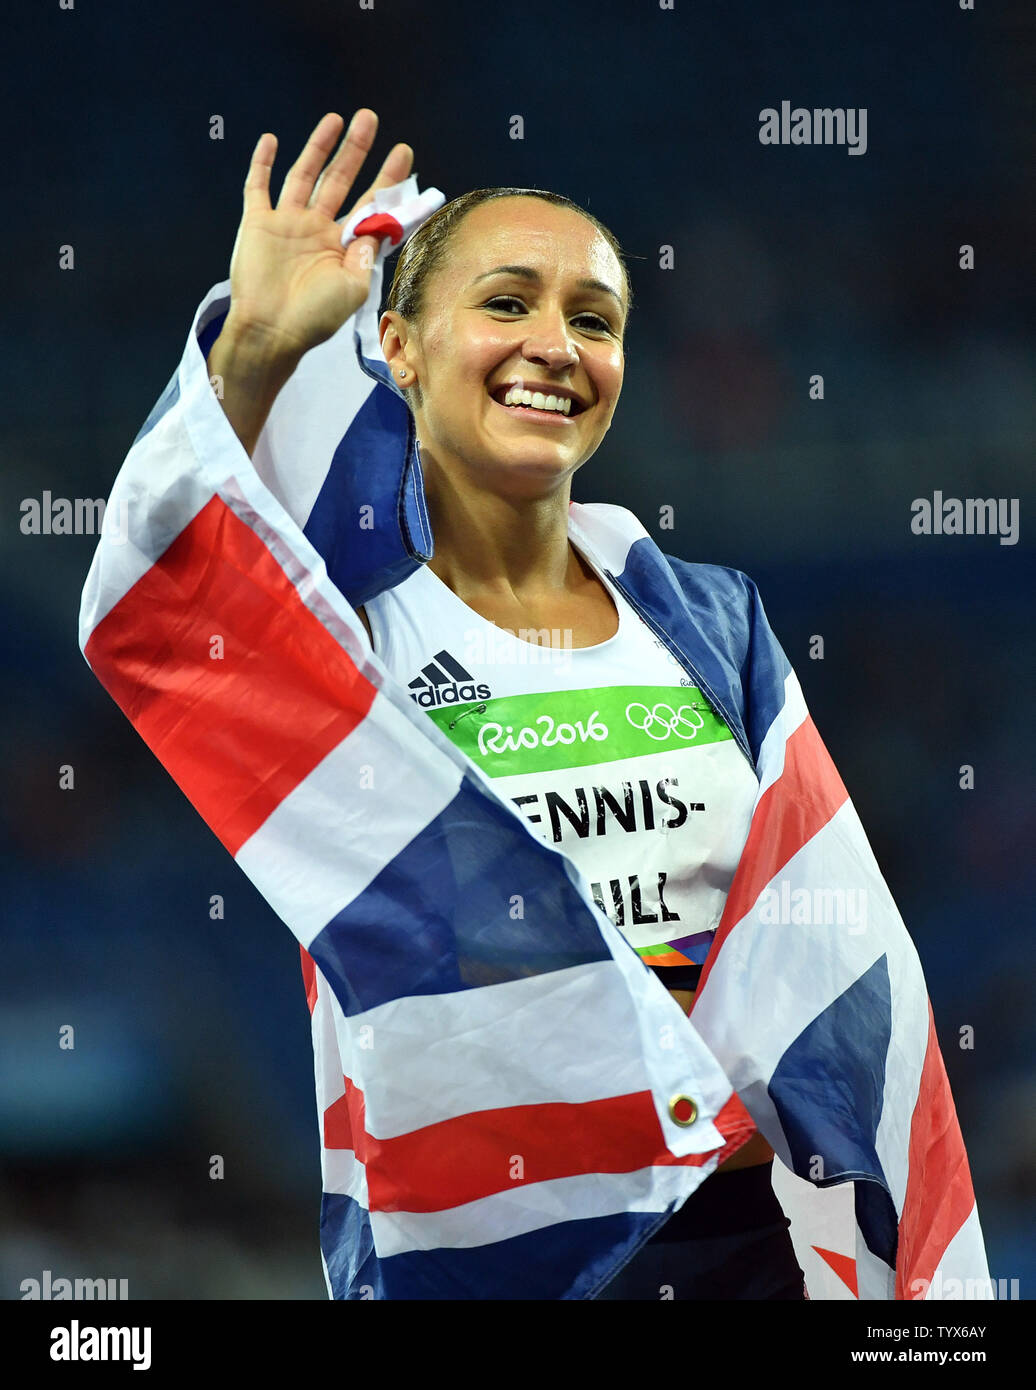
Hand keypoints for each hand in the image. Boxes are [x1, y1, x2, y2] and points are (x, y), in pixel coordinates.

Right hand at [221, 109, 412, 365]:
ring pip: (305, 175)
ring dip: (319, 147)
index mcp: (343, 247)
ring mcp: (287, 224)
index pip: (370, 204)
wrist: (271, 333)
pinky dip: (262, 164)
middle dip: (355, 150)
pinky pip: (258, 187)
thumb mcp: (353, 289)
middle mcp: (317, 230)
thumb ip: (367, 254)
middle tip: (370, 118)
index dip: (388, 179)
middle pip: (340, 180)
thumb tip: (378, 227)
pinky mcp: (258, 224)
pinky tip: (271, 141)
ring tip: (335, 119)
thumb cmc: (315, 318)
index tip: (404, 152)